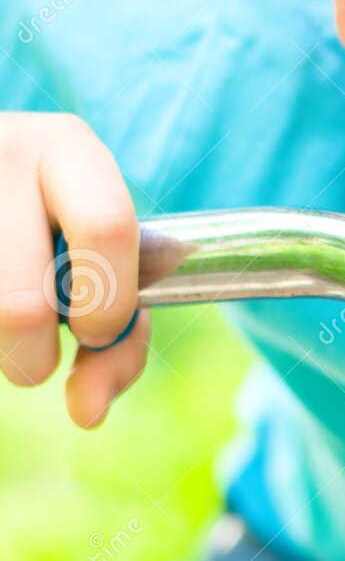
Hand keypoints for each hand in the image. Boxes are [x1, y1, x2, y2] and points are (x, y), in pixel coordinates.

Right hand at [0, 112, 146, 427]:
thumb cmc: (52, 235)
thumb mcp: (100, 267)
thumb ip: (117, 343)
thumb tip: (88, 413)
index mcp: (68, 148)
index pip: (108, 226)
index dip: (108, 305)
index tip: (93, 332)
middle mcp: (2, 150)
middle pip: (22, 303)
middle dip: (33, 355)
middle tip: (34, 351)